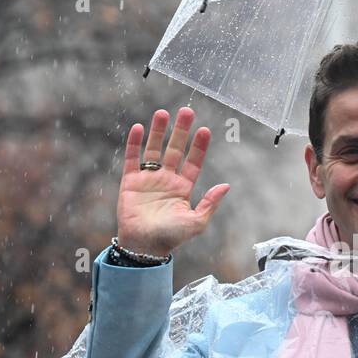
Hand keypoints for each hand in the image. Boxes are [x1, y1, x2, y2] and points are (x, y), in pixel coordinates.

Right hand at [116, 107, 229, 256]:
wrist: (144, 246)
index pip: (193, 162)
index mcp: (183, 188)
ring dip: (159, 131)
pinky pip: (132, 158)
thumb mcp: (196, 222)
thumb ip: (210, 203)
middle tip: (186, 111)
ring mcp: (149, 179)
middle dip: (181, 131)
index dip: (199, 146)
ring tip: (163, 112)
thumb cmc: (171, 237)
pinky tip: (138, 128)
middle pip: (175, 149)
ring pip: (154, 149)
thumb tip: (226, 185)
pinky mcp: (131, 181)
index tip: (204, 130)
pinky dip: (134, 143)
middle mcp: (167, 180)